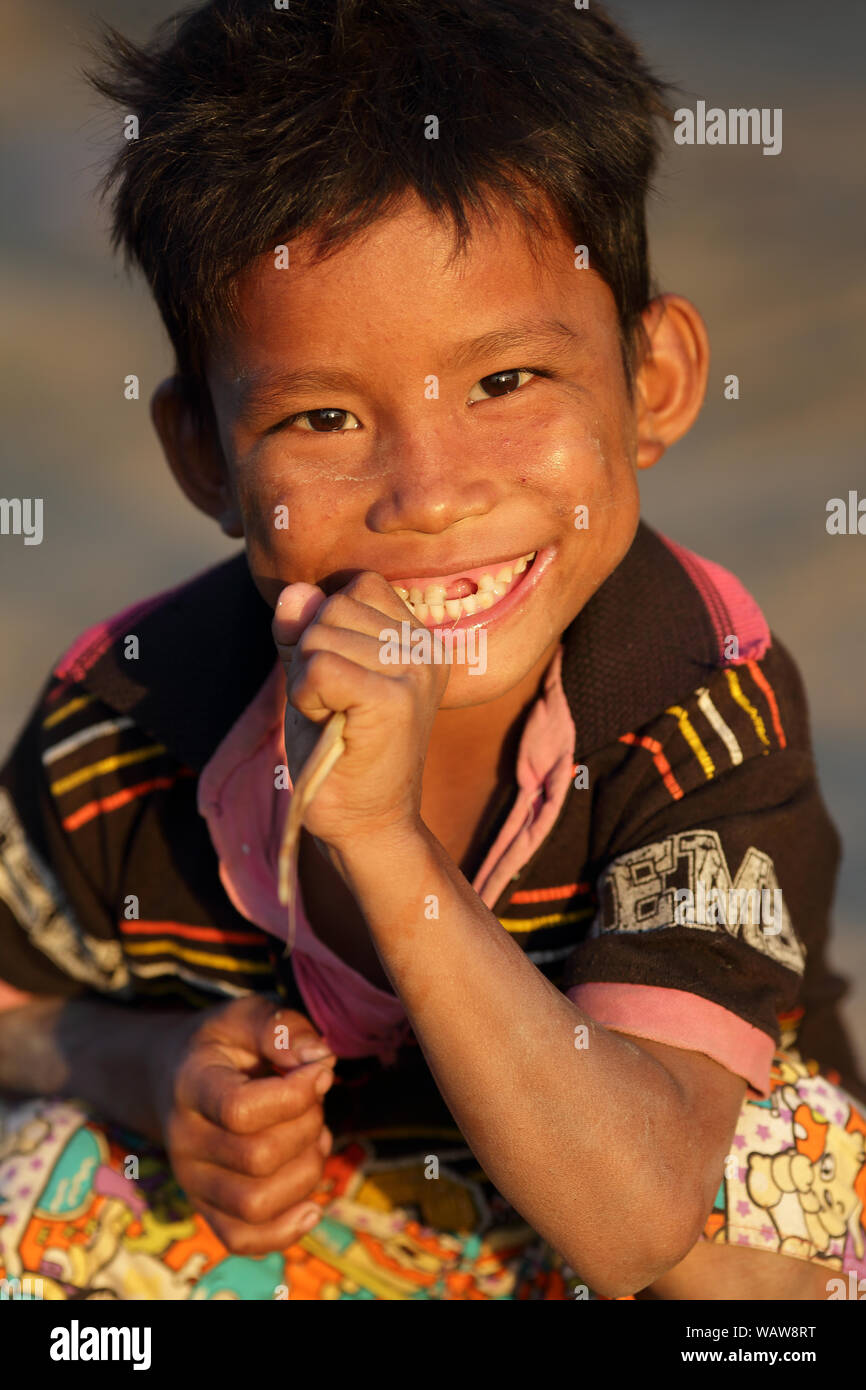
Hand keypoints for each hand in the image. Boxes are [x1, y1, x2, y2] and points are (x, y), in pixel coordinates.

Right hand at [149, 996, 336, 1255]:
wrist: (175, 1078)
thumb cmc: (224, 1045)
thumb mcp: (248, 1015)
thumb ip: (282, 1029)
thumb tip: (320, 1059)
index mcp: (191, 1086)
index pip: (241, 1109)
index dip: (296, 1094)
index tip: (321, 1071)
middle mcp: (184, 1141)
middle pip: (259, 1158)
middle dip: (307, 1127)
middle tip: (314, 1101)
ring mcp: (192, 1181)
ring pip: (258, 1203)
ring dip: (306, 1172)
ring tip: (313, 1138)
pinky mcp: (206, 1208)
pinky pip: (245, 1239)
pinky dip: (287, 1229)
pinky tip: (311, 1202)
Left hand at [272, 571, 448, 852]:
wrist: (365, 824)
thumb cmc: (340, 751)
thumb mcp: (315, 677)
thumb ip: (303, 631)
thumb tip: (293, 592)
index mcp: (419, 638)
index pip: (357, 587)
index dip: (327, 627)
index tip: (342, 682)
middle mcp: (426, 649)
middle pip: (334, 606)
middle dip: (311, 653)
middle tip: (334, 706)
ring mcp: (414, 672)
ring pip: (319, 635)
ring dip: (305, 679)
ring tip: (335, 718)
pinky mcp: (393, 701)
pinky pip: (318, 667)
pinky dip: (306, 696)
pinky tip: (330, 726)